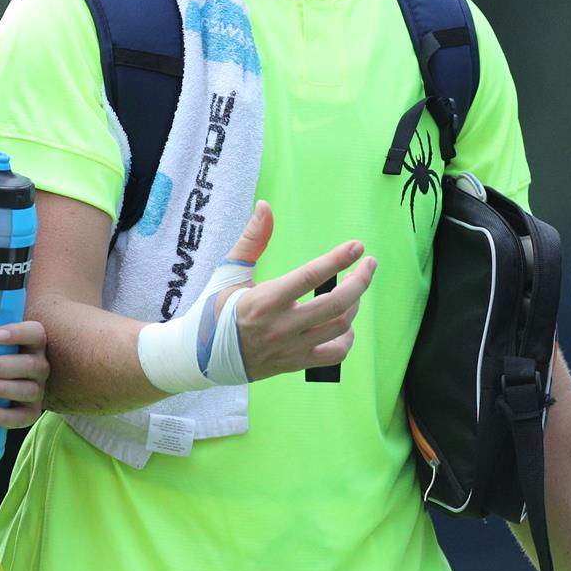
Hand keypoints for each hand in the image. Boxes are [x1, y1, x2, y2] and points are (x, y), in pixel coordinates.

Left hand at [0, 320, 48, 428]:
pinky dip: (4, 416)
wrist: (0, 386)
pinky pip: (24, 417)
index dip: (19, 333)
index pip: (35, 333)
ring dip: (0, 388)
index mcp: (33, 344)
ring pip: (28, 390)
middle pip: (30, 365)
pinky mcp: (31, 411)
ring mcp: (37, 390)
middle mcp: (39, 366)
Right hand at [214, 201, 375, 380]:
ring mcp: (290, 348)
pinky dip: (347, 337)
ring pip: (340, 327)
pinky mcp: (295, 363)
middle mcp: (280, 327)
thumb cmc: (215, 310)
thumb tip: (265, 207)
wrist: (201, 358)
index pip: (311, 277)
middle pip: (336, 304)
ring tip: (353, 290)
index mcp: (264, 301)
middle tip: (369, 264)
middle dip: (361, 281)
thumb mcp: (229, 272)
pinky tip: (342, 323)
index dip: (339, 259)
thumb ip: (252, 239)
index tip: (358, 246)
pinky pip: (335, 354)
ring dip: (354, 305)